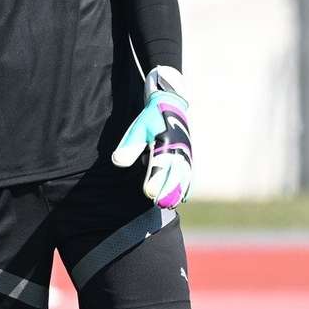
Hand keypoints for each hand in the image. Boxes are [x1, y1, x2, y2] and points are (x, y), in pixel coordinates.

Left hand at [111, 66, 192, 208]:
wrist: (171, 104)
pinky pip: (190, 172)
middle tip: (160, 204)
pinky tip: (184, 198)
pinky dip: (188, 185)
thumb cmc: (151, 117)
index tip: (149, 193)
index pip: (161, 165)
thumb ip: (129, 146)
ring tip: (171, 205)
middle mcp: (179, 149)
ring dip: (178, 191)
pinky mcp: (189, 154)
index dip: (155, 180)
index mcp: (166, 142)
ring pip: (185, 176)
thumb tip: (118, 162)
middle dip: (168, 190)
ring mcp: (186, 152)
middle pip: (175, 174)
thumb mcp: (138, 128)